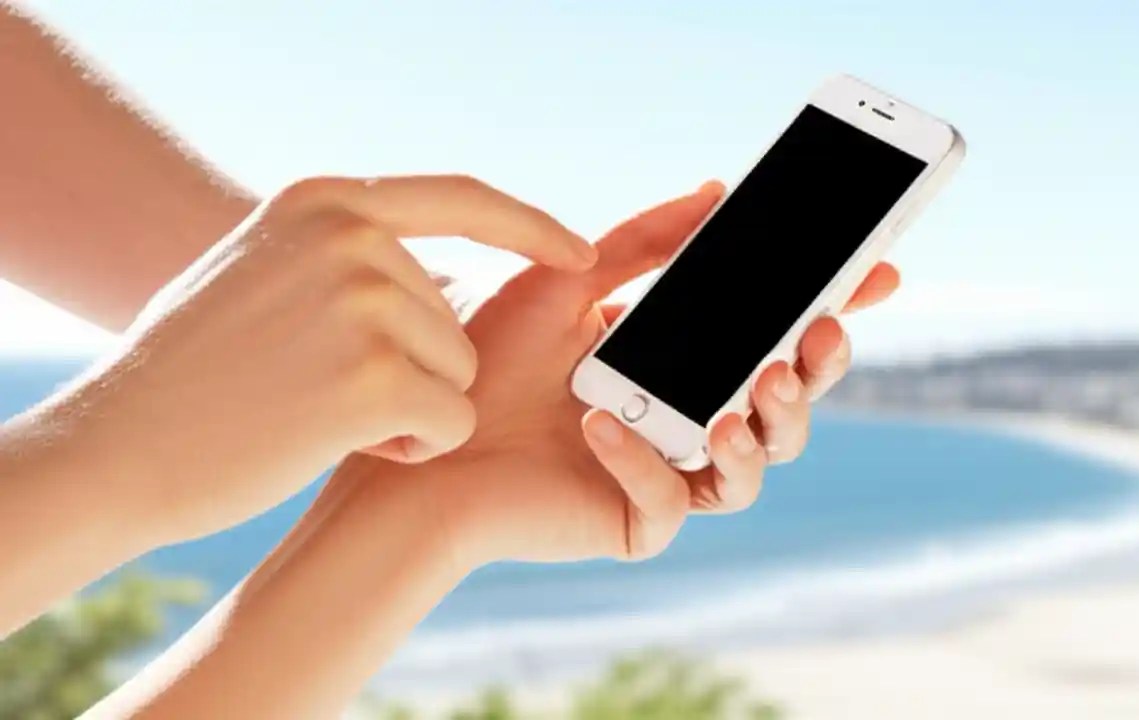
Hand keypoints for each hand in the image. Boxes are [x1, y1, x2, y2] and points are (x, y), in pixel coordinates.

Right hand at [35, 175, 594, 544]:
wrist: (119, 447)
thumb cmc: (192, 372)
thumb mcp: (265, 270)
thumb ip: (349, 253)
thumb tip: (449, 275)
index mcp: (326, 201)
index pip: (463, 198)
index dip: (531, 228)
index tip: (578, 255)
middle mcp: (352, 238)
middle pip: (456, 317)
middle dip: (413, 369)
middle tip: (320, 391)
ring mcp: (365, 303)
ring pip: (461, 372)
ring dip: (411, 408)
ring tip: (319, 413)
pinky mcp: (375, 378)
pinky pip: (452, 421)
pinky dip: (414, 446)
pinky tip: (338, 444)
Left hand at [415, 182, 898, 565]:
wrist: (426, 444)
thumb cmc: (490, 363)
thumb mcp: (568, 280)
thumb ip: (644, 239)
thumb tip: (716, 188)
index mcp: (681, 360)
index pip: (774, 334)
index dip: (831, 307)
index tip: (877, 273)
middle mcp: (686, 418)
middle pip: (786, 404)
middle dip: (815, 372)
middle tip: (813, 337)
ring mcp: (669, 472)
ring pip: (757, 466)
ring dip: (765, 428)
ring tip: (751, 389)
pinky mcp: (638, 522)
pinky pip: (674, 501)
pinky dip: (646, 462)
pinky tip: (602, 427)